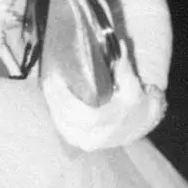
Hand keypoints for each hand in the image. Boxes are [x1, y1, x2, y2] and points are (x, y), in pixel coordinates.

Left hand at [43, 53, 166, 151]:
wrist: (140, 125)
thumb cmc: (136, 103)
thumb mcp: (132, 85)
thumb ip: (124, 67)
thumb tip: (120, 44)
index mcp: (108, 122)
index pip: (80, 113)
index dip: (64, 97)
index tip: (58, 79)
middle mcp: (96, 136)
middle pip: (66, 118)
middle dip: (54, 98)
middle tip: (49, 79)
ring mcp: (86, 142)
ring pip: (61, 125)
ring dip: (52, 105)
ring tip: (48, 87)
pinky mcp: (80, 142)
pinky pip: (62, 128)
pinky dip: (55, 114)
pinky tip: (51, 100)